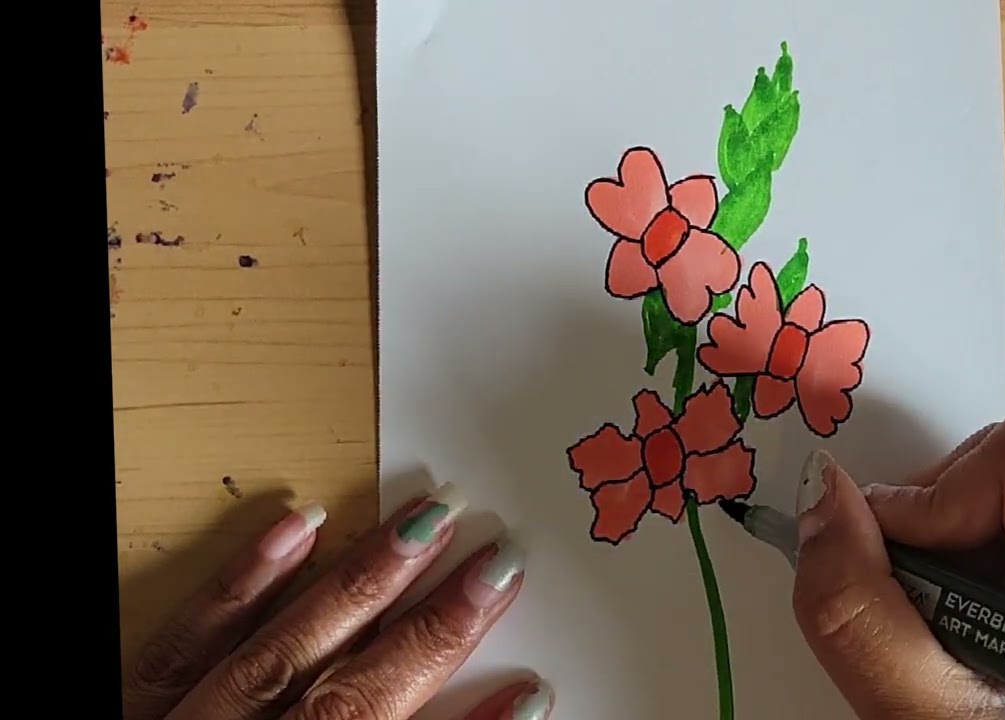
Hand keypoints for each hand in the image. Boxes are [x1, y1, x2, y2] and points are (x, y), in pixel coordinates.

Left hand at [122, 486, 553, 719]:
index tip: (532, 692)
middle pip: (349, 700)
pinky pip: (183, 643)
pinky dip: (240, 584)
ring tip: (421, 523)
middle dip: (430, 632)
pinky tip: (296, 525)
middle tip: (498, 564)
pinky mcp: (132, 712)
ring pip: (277, 652)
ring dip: (356, 585)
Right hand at [790, 414, 1004, 719]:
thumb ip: (864, 613)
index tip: (886, 558)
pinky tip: (986, 628)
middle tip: (923, 613)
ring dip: (960, 554)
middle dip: (939, 532)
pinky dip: (989, 570)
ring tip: (960, 632)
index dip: (930, 500)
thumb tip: (822, 501)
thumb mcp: (936, 718)